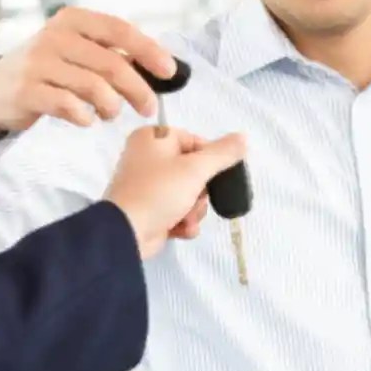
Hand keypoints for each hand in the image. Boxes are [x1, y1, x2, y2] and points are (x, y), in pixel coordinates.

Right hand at [0, 7, 176, 138]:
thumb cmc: (47, 70)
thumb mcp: (75, 51)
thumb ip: (110, 54)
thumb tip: (159, 69)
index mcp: (72, 20)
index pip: (119, 29)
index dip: (148, 50)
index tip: (169, 71)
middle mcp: (54, 36)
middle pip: (111, 63)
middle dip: (138, 88)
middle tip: (149, 108)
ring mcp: (38, 63)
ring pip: (93, 86)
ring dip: (112, 106)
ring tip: (111, 114)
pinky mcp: (27, 90)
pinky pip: (68, 105)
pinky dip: (85, 116)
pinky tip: (86, 119)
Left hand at [105, 127, 246, 259]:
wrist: (126, 232)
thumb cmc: (159, 191)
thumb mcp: (195, 168)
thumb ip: (222, 153)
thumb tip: (243, 137)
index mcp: (152, 138)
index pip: (194, 141)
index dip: (209, 159)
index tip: (216, 173)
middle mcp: (148, 158)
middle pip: (194, 170)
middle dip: (201, 191)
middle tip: (196, 198)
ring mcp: (148, 186)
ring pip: (189, 194)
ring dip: (194, 209)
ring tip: (184, 217)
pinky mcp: (150, 210)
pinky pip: (178, 211)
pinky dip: (183, 221)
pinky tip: (180, 228)